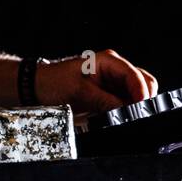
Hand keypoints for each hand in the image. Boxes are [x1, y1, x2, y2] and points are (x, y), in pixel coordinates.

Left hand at [36, 49, 157, 113]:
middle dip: (143, 100)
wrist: (38, 88)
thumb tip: (128, 113)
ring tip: (126, 119)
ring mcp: (113, 82)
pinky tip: (121, 120)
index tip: (142, 110)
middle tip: (136, 117)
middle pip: (143, 84)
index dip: (142, 94)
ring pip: (137, 95)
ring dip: (136, 107)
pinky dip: (128, 112)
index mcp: (109, 60)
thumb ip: (106, 102)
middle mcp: (115, 69)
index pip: (135, 76)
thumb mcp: (80, 93)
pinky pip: (127, 104)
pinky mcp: (110, 95)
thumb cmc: (54, 82)